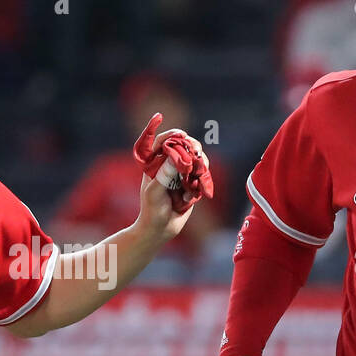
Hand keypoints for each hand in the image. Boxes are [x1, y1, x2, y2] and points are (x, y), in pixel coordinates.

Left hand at [131, 113, 205, 239]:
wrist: (161, 230)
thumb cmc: (152, 210)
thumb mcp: (155, 192)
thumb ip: (165, 174)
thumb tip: (176, 155)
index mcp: (155, 162)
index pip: (163, 140)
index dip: (169, 132)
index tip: (171, 125)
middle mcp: (169, 164)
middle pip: (185, 144)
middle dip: (192, 148)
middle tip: (195, 154)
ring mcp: (181, 172)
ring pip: (197, 158)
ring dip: (199, 166)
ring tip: (193, 181)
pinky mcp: (192, 182)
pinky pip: (203, 174)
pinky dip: (201, 182)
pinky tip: (190, 197)